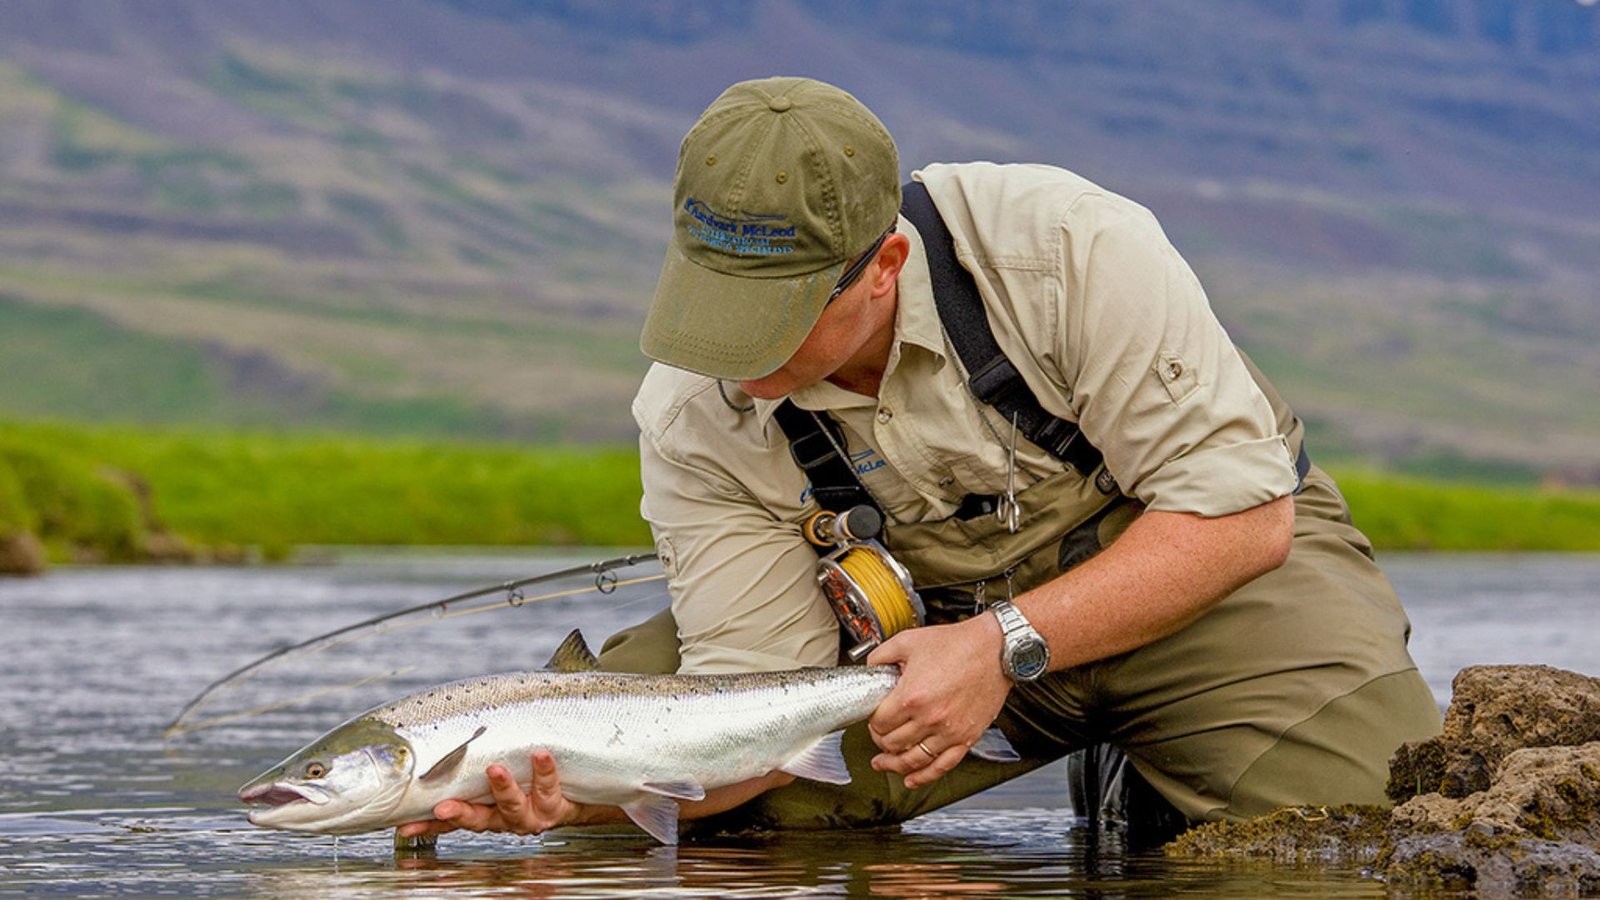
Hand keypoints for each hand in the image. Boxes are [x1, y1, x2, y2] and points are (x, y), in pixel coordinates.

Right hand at [396, 749, 591, 837]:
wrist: (573, 799)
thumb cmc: (527, 786)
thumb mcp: (496, 784)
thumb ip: (471, 771)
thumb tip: (434, 743)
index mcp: (484, 813)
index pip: (450, 822)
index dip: (428, 826)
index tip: (407, 826)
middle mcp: (503, 818)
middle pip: (478, 819)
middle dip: (460, 814)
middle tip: (444, 807)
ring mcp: (528, 814)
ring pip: (512, 805)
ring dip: (502, 788)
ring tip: (495, 770)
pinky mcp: (553, 805)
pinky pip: (547, 787)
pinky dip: (543, 770)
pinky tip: (540, 755)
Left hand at [864, 615, 1010, 788]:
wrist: (995, 649)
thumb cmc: (958, 644)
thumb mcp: (908, 641)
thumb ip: (881, 656)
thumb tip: (870, 669)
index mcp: (911, 696)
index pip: (879, 723)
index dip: (872, 721)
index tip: (874, 717)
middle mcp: (929, 718)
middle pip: (892, 744)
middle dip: (880, 740)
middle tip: (879, 734)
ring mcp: (949, 732)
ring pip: (912, 760)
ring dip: (894, 764)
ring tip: (883, 763)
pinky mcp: (966, 738)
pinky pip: (942, 766)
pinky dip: (924, 777)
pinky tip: (911, 779)